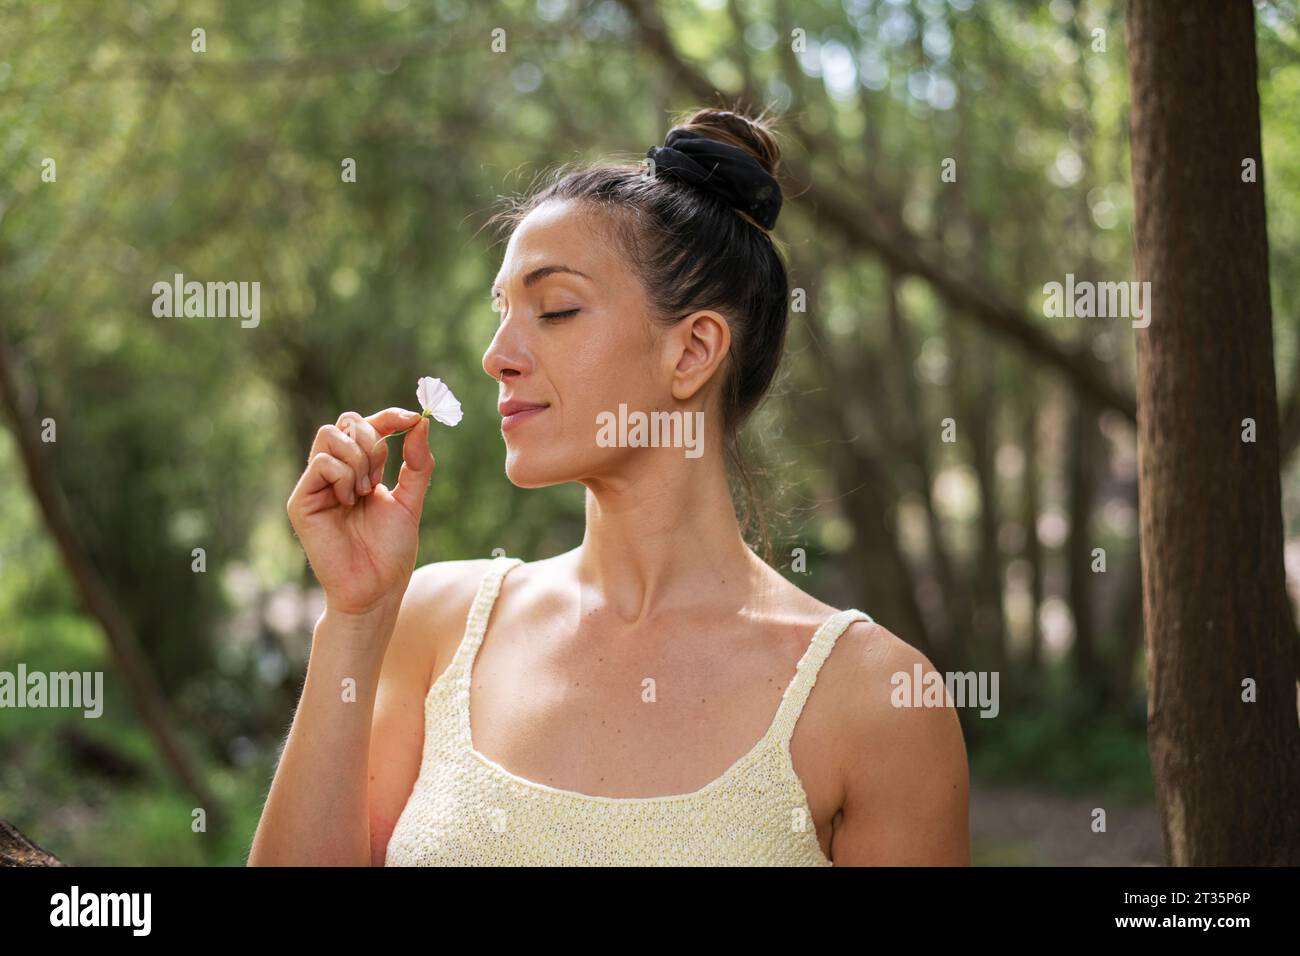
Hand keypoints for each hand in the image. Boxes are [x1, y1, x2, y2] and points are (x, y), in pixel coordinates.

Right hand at [286, 408, 434, 618]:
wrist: (375, 590)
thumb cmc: (391, 552)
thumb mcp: (411, 501)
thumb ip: (417, 464)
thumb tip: (421, 423)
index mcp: (359, 470)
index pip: (367, 424)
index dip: (389, 416)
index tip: (413, 418)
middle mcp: (334, 473)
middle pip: (347, 422)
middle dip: (373, 441)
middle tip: (380, 478)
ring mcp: (315, 485)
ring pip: (331, 435)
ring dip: (359, 459)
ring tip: (366, 493)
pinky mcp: (301, 500)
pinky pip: (322, 463)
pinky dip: (344, 476)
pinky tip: (350, 503)